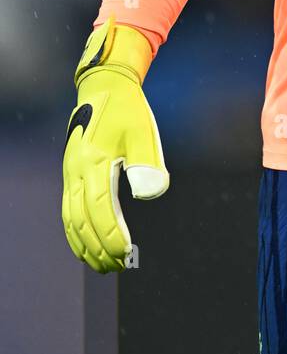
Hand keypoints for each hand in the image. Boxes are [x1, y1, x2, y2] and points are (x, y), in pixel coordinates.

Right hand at [62, 18, 168, 271]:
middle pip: (82, 219)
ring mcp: (70, 173)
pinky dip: (74, 232)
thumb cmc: (128, 110)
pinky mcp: (70, 173)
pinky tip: (85, 246)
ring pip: (70, 219)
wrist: (103, 88)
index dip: (112, 233)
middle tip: (118, 266)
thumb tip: (152, 192)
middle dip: (99, 246)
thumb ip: (147, 161)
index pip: (101, 207)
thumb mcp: (143, 130)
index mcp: (95, 160)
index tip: (126, 251)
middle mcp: (77, 170)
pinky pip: (67, 210)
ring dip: (85, 245)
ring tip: (103, 265)